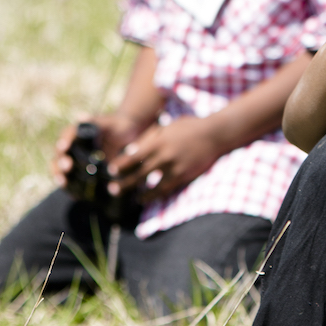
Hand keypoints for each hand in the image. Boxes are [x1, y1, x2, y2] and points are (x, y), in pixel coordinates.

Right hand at [51, 112, 141, 186]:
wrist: (129, 136)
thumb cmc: (118, 126)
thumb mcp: (109, 121)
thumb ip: (96, 120)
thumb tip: (80, 116)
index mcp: (77, 133)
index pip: (65, 137)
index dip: (63, 142)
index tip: (64, 147)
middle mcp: (73, 147)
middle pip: (59, 156)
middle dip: (59, 162)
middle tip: (67, 167)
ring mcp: (77, 161)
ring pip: (61, 169)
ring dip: (60, 176)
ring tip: (64, 182)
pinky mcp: (84, 172)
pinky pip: (73, 181)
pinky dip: (71, 188)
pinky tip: (74, 195)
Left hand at [106, 116, 223, 200]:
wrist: (214, 134)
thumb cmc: (189, 127)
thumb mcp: (167, 127)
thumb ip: (150, 138)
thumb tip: (133, 149)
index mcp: (157, 142)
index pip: (132, 156)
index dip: (120, 165)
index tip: (111, 170)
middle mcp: (163, 156)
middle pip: (138, 173)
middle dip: (124, 183)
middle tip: (113, 190)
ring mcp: (174, 167)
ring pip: (151, 185)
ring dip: (139, 193)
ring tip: (133, 198)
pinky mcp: (183, 175)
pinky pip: (165, 189)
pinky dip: (155, 195)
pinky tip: (149, 198)